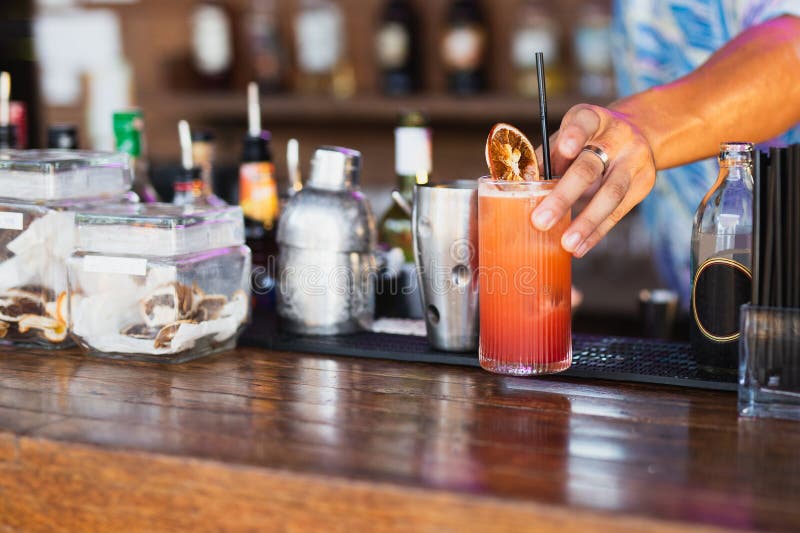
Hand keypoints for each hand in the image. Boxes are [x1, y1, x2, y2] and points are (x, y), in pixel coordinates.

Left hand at [531, 104, 656, 257]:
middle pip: (589, 168)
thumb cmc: (587, 141)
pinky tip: (580, 247)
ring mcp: (634, 160)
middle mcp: (618, 137)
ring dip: (586, 222)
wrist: (637, 135)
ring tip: (566, 243)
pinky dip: (597, 232)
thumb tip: (518, 187)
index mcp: (593, 119)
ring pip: (611, 193)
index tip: (566, 149)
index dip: (575, 134)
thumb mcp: (569, 139)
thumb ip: (548, 159)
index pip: (584, 121)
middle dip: (564, 196)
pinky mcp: (644, 184)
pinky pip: (619, 212)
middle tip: (540, 221)